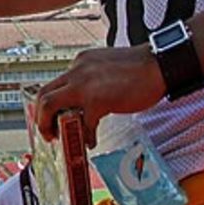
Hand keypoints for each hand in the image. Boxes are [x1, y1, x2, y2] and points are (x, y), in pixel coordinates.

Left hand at [34, 44, 165, 146]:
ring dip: (51, 126)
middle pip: (43, 94)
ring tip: (61, 138)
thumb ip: (92, 80)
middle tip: (49, 133)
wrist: (162, 64)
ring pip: (49, 105)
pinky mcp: (97, 100)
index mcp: (79, 63)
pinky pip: (81, 123)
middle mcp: (76, 71)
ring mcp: (84, 84)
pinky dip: (84, 135)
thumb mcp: (106, 68)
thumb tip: (85, 103)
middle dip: (41, 118)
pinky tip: (92, 141)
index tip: (53, 119)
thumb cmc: (142, 69)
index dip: (49, 105)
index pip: (54, 84)